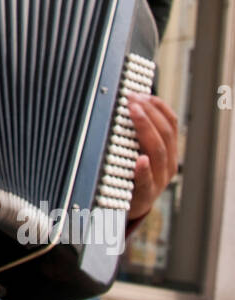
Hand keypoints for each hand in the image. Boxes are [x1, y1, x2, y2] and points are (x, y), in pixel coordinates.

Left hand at [127, 94, 178, 222]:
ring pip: (158, 152)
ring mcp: (158, 179)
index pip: (170, 123)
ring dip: (145, 129)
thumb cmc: (134, 173)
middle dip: (149, 113)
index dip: (157, 106)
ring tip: (135, 113)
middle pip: (164, 134)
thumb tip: (129, 101)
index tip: (141, 94)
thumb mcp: (142, 151)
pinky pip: (145, 180)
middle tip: (132, 99)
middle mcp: (168, 164)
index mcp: (169, 151)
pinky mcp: (145, 194)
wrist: (132, 205)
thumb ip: (140, 132)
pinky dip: (143, 169)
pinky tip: (140, 159)